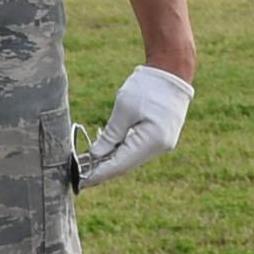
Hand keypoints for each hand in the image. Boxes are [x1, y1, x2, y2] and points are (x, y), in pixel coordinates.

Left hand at [71, 63, 194, 189]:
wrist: (172, 72)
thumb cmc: (147, 87)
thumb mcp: (124, 110)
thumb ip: (110, 135)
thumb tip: (95, 155)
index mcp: (152, 141)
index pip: (120, 165)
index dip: (99, 174)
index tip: (81, 182)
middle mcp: (160, 147)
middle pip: (126, 164)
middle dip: (103, 170)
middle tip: (80, 175)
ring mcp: (163, 143)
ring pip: (131, 158)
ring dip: (111, 161)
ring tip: (89, 164)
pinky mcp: (161, 137)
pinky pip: (138, 149)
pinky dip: (121, 151)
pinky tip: (106, 152)